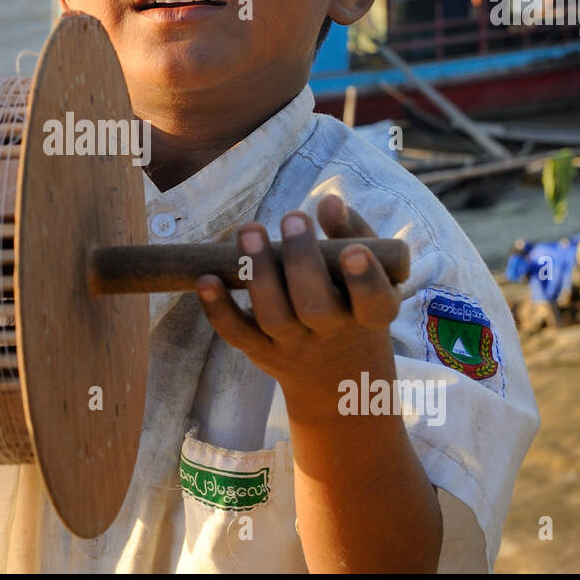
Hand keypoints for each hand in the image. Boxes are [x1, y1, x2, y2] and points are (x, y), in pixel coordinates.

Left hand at [195, 194, 401, 420]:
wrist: (338, 377)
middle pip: (316, 306)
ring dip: (259, 274)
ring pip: (274, 317)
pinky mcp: (261, 351)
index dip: (364, 280)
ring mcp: (294, 346)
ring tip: (249, 230)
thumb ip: (352, 234)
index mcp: (372, 316)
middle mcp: (332, 334)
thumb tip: (328, 201)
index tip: (353, 252)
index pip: (374, 302)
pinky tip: (206, 278)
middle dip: (302, 262)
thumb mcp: (372, 276)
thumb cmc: (354, 307)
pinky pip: (237, 333)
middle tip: (293, 218)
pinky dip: (218, 309)